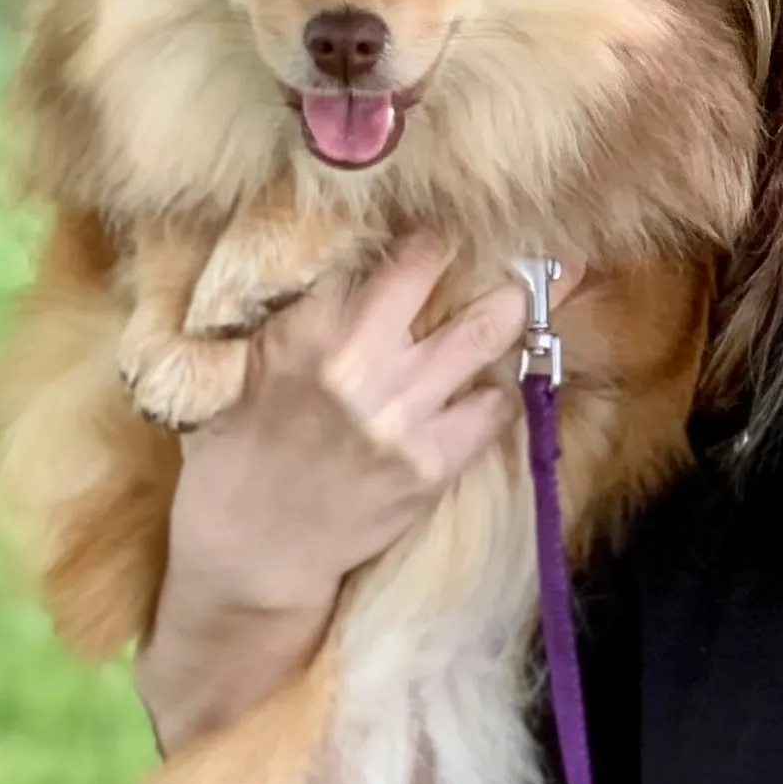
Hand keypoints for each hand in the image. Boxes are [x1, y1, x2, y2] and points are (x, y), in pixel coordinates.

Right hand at [171, 234, 532, 615]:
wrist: (252, 555)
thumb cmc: (238, 456)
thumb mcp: (244, 368)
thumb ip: (296, 317)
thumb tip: (345, 266)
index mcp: (303, 330)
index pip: (372, 253)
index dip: (409, 236)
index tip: (437, 228)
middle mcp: (357, 362)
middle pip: (434, 271)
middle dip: (472, 249)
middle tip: (508, 239)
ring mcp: (399, 414)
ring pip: (484, 332)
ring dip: (516, 304)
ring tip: (544, 284)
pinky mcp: (429, 465)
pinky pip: (494, 409)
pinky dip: (501, 391)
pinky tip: (495, 383)